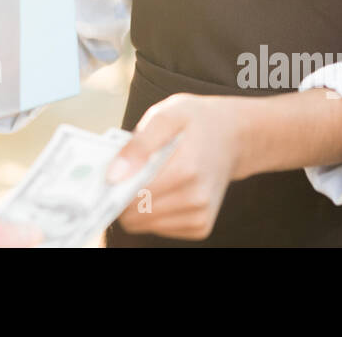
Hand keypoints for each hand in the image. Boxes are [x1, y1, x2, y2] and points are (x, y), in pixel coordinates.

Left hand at [105, 93, 244, 240]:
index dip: (113, 187)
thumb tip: (112, 176)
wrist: (233, 136)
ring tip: (146, 178)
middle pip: (135, 215)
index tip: (108, 173)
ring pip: (143, 225)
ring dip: (137, 205)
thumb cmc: (195, 121)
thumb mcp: (167, 115)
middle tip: (125, 173)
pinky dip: (152, 212)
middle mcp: (196, 199)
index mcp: (186, 170)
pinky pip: (159, 228)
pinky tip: (160, 190)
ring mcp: (200, 216)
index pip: (134, 196)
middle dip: (122, 196)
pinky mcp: (200, 227)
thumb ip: (138, 144)